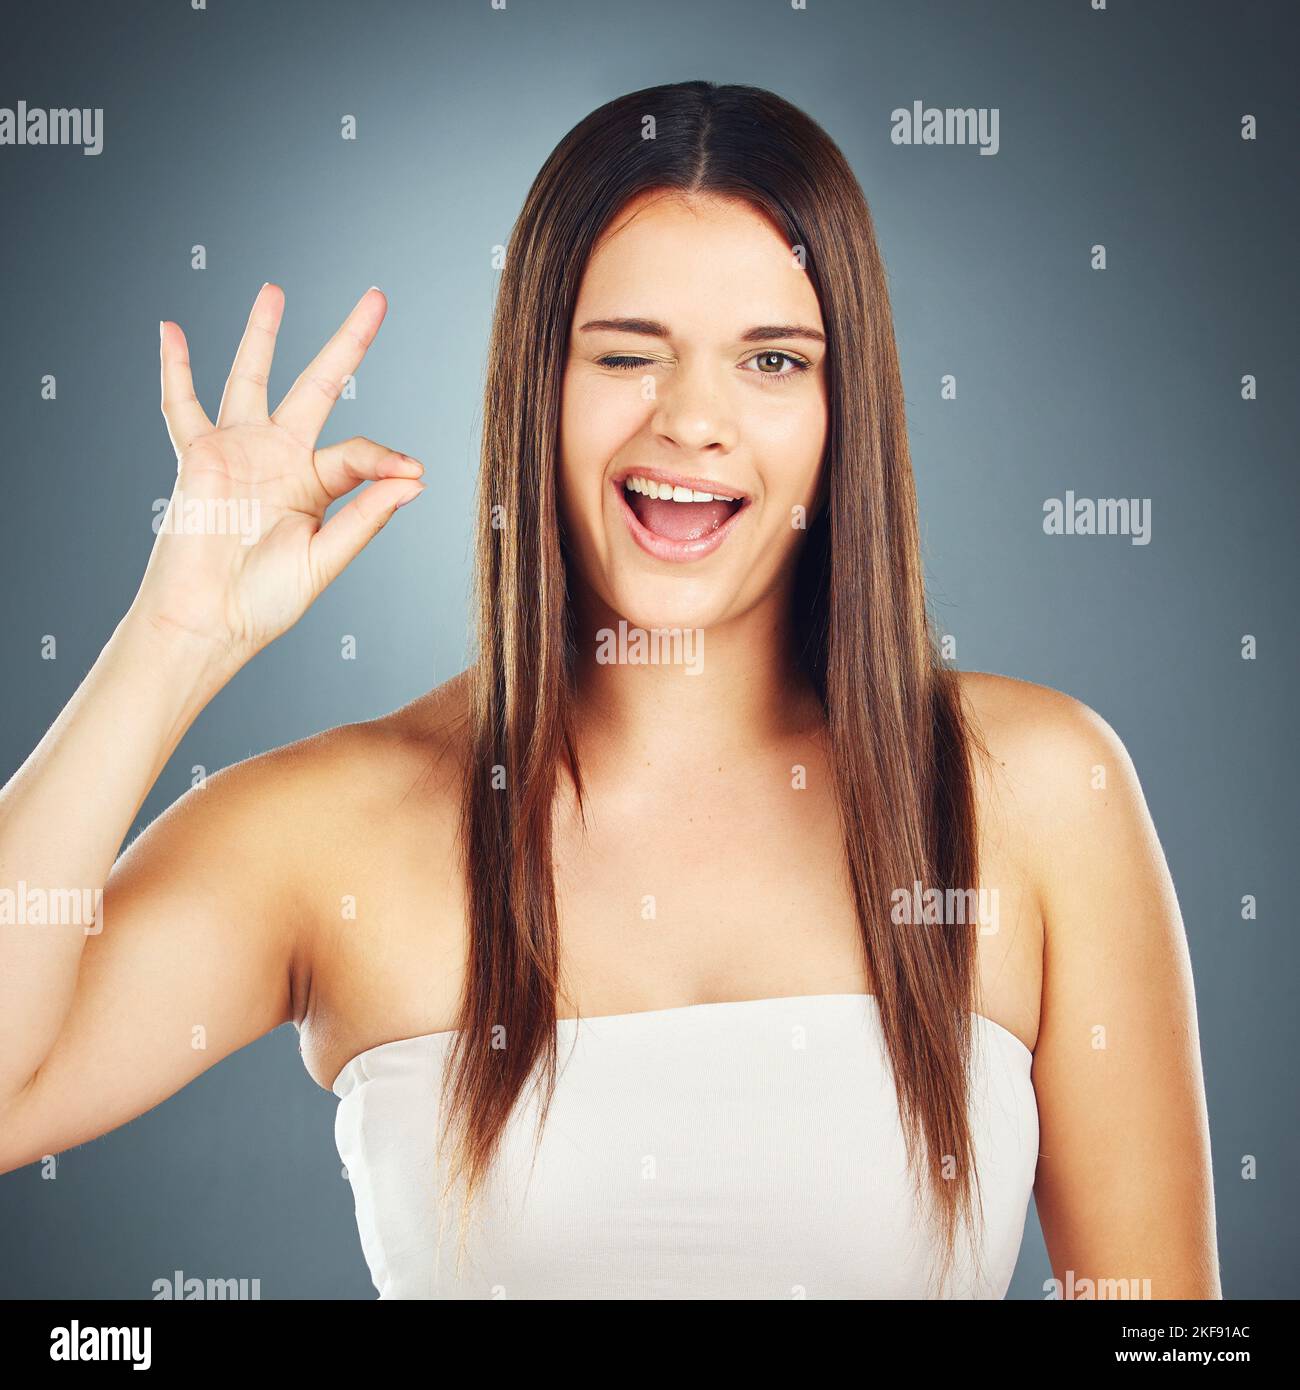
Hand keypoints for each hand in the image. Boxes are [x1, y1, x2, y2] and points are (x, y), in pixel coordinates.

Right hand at [132, 284, 423, 666]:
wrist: (206, 619)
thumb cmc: (265, 601)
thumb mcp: (326, 559)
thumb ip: (366, 516)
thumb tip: (415, 480)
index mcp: (319, 485)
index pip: (359, 452)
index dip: (386, 458)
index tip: (412, 472)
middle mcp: (282, 459)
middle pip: (318, 385)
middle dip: (346, 342)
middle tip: (376, 298)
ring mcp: (239, 451)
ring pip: (251, 378)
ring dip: (262, 334)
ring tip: (275, 291)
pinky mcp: (199, 456)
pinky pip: (181, 405)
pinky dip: (174, 368)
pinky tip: (172, 330)